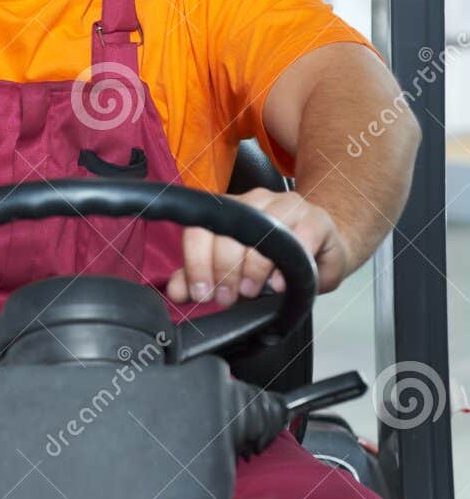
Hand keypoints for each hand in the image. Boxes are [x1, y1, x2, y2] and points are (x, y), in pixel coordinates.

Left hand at [164, 187, 351, 307]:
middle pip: (229, 229)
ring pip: (263, 230)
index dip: (196, 263)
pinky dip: (289, 261)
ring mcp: (287, 206)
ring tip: (252, 291)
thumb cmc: (276, 261)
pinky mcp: (316, 219)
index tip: (202, 293)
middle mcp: (255, 201)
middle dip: (223, 270)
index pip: (199, 228)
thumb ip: (202, 278)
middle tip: (228, 297)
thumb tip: (175, 291)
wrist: (324, 252)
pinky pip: (301, 236)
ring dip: (253, 266)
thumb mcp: (235, 273)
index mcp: (229, 211)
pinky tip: (281, 282)